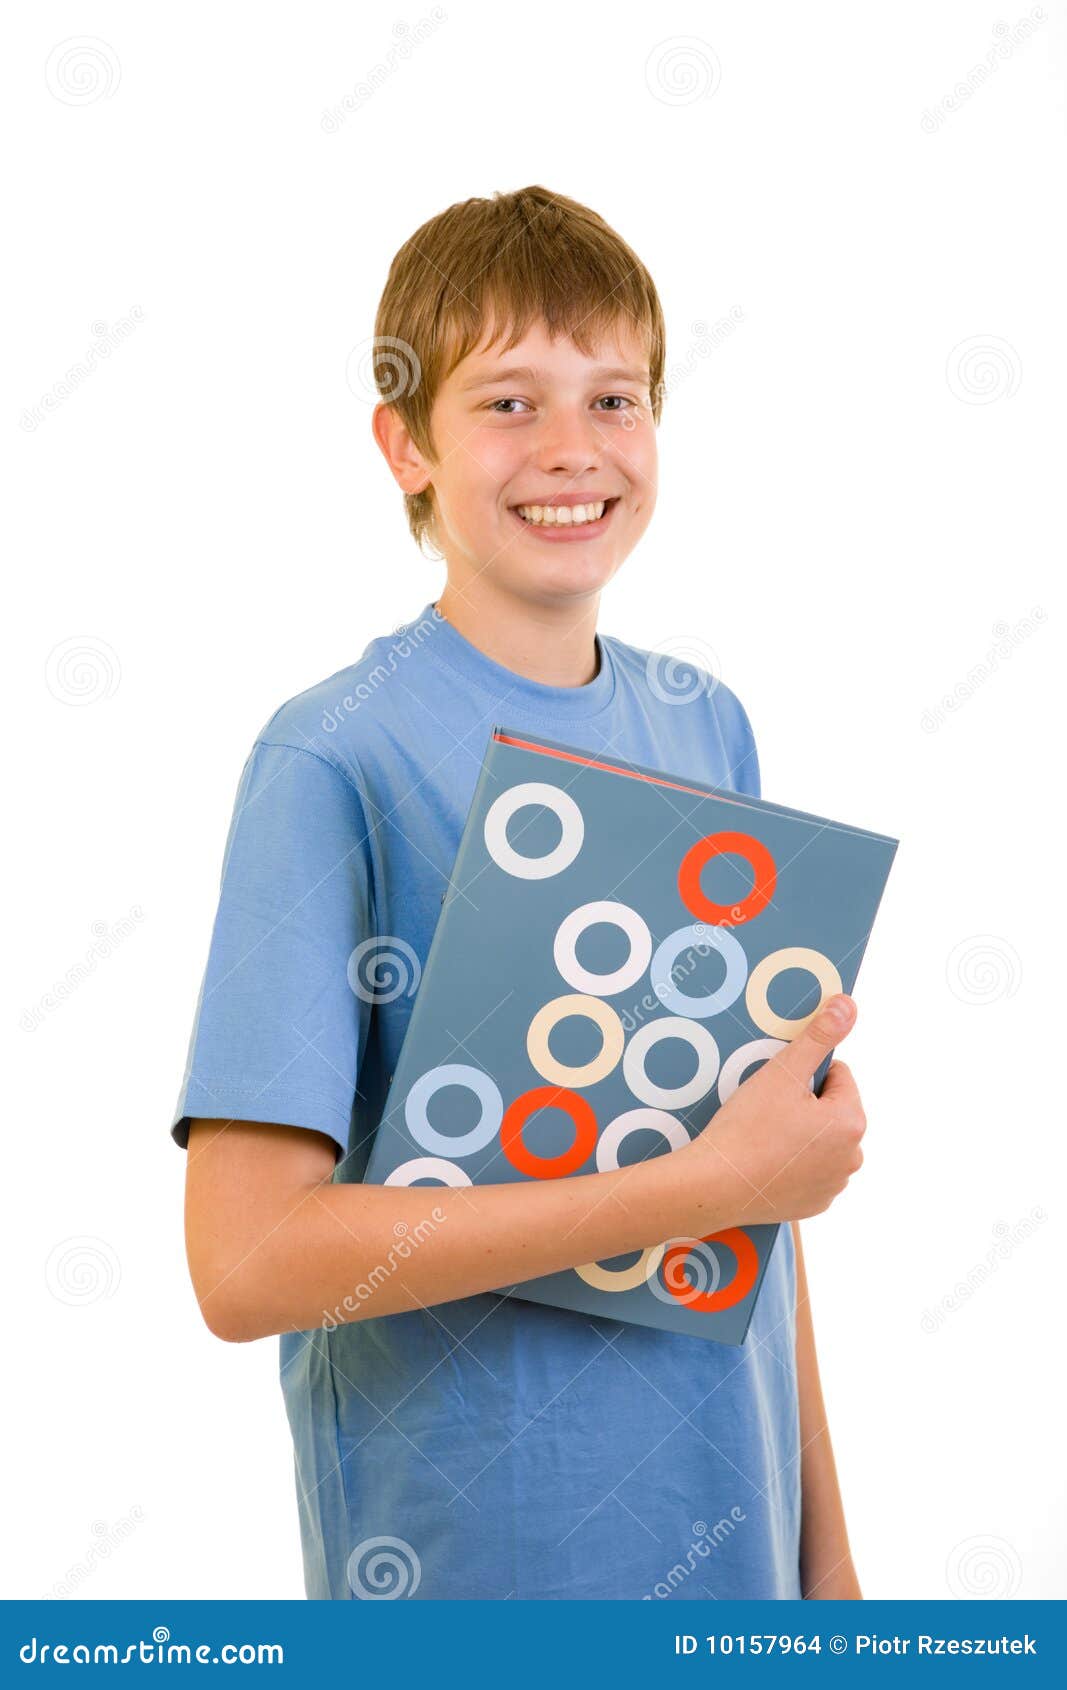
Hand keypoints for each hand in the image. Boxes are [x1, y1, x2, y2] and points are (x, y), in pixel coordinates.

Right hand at [683, 995, 865, 1226]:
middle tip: (767, 1112)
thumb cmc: (747, 1127)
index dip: (803, 1074)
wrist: (714, 1186)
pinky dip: (792, 1163)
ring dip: (801, 1134)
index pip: (837, 1076)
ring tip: (764, 1137)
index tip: (777, 1088)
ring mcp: (834, 1184)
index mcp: (851, 1121)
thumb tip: (848, 1005)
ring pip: (820, 1140)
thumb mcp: (782, 1072)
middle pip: (831, 1109)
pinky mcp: (815, 1204)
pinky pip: (809, 1170)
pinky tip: (765, 1161)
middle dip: (805, 1104)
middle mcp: (852, 1157)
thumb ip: (818, 1037)